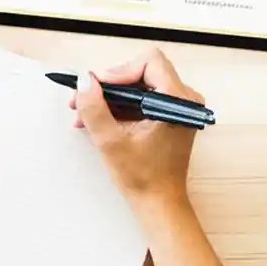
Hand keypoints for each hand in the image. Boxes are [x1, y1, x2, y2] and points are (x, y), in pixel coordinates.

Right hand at [69, 48, 203, 209]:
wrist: (158, 202)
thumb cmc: (143, 177)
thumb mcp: (110, 141)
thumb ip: (94, 108)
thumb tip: (84, 81)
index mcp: (178, 102)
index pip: (148, 63)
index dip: (118, 71)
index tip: (97, 87)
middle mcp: (183, 100)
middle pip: (140, 72)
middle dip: (108, 85)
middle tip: (82, 99)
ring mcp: (176, 107)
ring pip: (137, 85)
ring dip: (109, 97)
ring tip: (83, 113)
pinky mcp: (168, 115)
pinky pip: (140, 98)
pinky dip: (118, 106)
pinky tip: (96, 120)